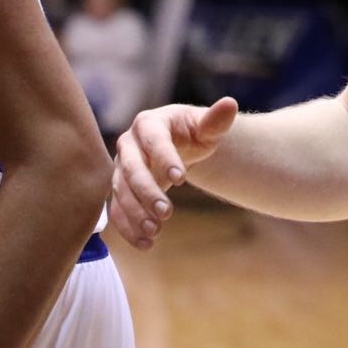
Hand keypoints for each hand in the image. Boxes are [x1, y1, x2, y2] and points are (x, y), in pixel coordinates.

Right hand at [109, 98, 238, 249]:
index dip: (165, 158)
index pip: (154, 141)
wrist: (178, 146)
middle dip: (147, 191)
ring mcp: (120, 168)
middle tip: (166, 213)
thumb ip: (216, 120)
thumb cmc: (193, 133)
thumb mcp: (206, 127)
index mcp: (149, 123)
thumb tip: (230, 103)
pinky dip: (128, 228)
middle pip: (131, 169)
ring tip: (155, 232)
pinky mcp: (119, 190)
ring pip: (120, 192)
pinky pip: (117, 210)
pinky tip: (145, 244)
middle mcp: (129, 144)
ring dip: (135, 214)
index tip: (181, 179)